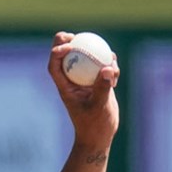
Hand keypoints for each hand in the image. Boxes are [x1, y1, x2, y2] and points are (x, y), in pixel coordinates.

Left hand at [47, 32, 120, 153]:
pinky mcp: (98, 80)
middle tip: (79, 36)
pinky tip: (116, 75)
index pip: (54, 65)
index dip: (57, 52)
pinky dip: (110, 65)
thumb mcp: (99, 107)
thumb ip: (103, 88)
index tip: (69, 46)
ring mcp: (85, 79)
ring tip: (110, 57)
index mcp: (65, 86)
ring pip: (86, 57)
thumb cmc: (94, 125)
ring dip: (97, 52)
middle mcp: (73, 80)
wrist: (100, 135)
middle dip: (68, 41)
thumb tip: (108, 68)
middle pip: (66, 55)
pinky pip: (102, 65)